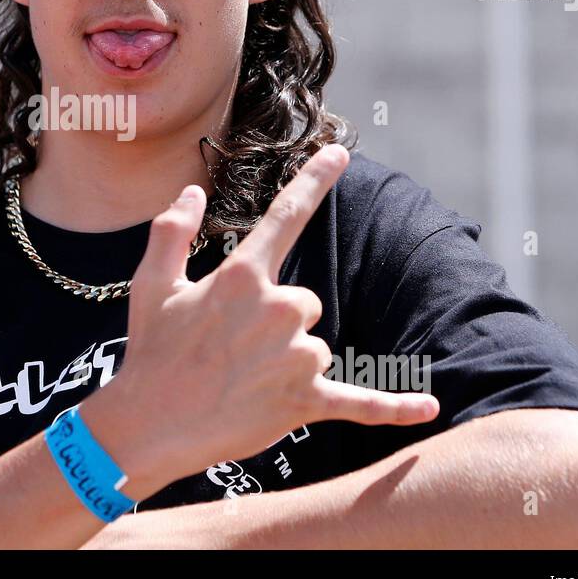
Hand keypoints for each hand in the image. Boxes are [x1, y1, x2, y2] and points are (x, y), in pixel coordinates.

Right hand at [83, 144, 438, 488]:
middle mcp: (279, 308)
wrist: (149, 426)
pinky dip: (394, 407)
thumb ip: (172, 231)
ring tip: (241, 380)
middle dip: (276, 321)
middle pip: (304, 300)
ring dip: (287, 360)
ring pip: (315, 346)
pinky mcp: (305, 401)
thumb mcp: (151, 283)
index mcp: (243, 276)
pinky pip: (361, 402)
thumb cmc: (150, 353)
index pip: (286, 215)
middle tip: (231, 347)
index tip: (340, 153)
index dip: (315, 180)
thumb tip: (192, 191)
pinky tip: (428, 408)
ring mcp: (296, 356)